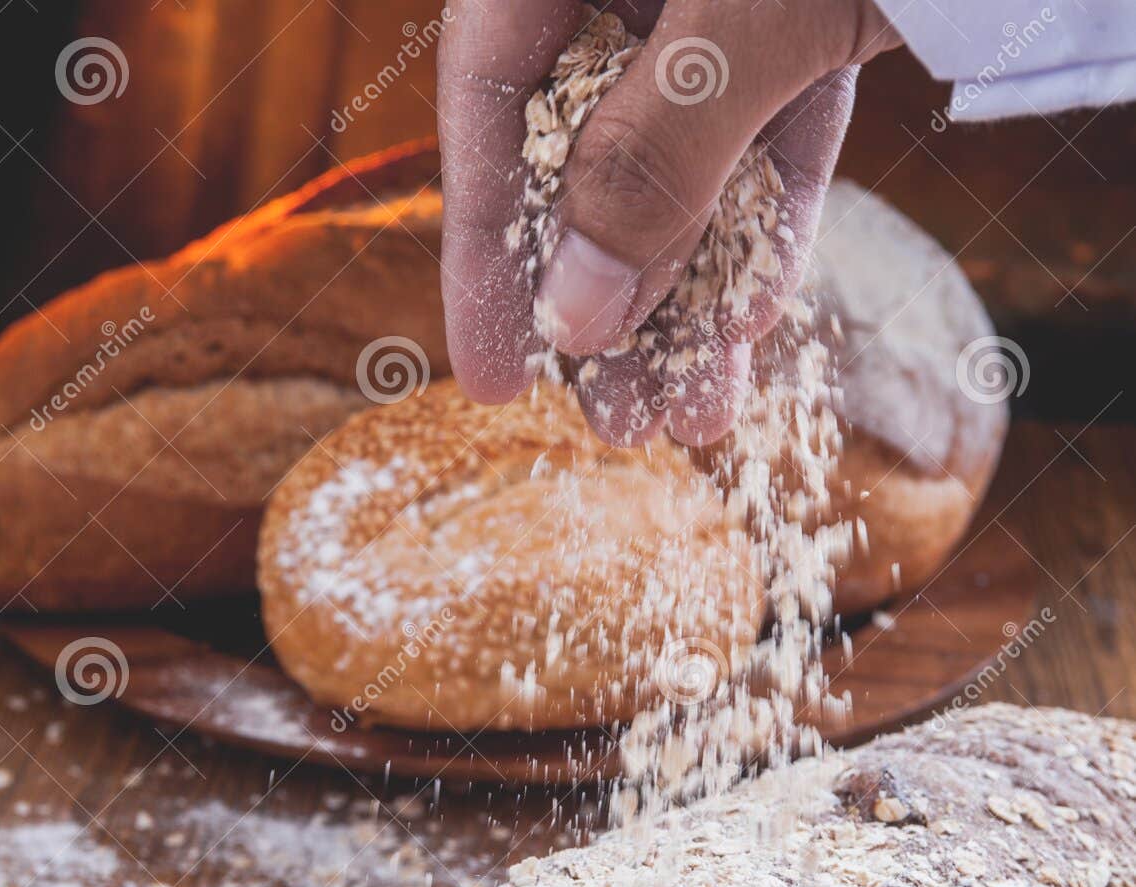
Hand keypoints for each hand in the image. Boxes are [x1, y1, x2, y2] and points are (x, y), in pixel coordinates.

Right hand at [438, 1, 899, 445]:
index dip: (490, 251)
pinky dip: (766, 224)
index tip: (498, 373)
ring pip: (690, 154)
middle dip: (609, 300)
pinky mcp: (818, 6)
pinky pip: (776, 131)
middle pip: (590, 145)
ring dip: (694, 289)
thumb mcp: (746, 12)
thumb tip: (574, 312)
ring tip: (691, 413)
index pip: (494, 98)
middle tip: (611, 424)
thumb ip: (655, 152)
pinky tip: (755, 319)